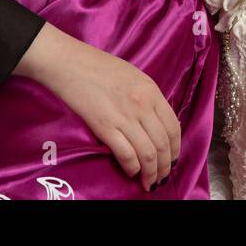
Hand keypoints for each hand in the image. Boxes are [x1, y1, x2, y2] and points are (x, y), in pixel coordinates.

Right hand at [15, 23, 180, 190]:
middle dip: (164, 167)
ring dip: (151, 173)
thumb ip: (148, 98)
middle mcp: (142, 105)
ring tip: (148, 182)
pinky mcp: (104, 126)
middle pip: (162, 144)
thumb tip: (156, 123)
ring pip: (147, 153)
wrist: (69, 63)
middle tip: (161, 178)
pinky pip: (126, 154)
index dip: (176, 149)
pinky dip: (132, 167)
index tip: (172, 160)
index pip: (173, 127)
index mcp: (151, 91)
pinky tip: (131, 172)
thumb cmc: (99, 66)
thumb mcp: (134, 76)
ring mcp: (124, 117)